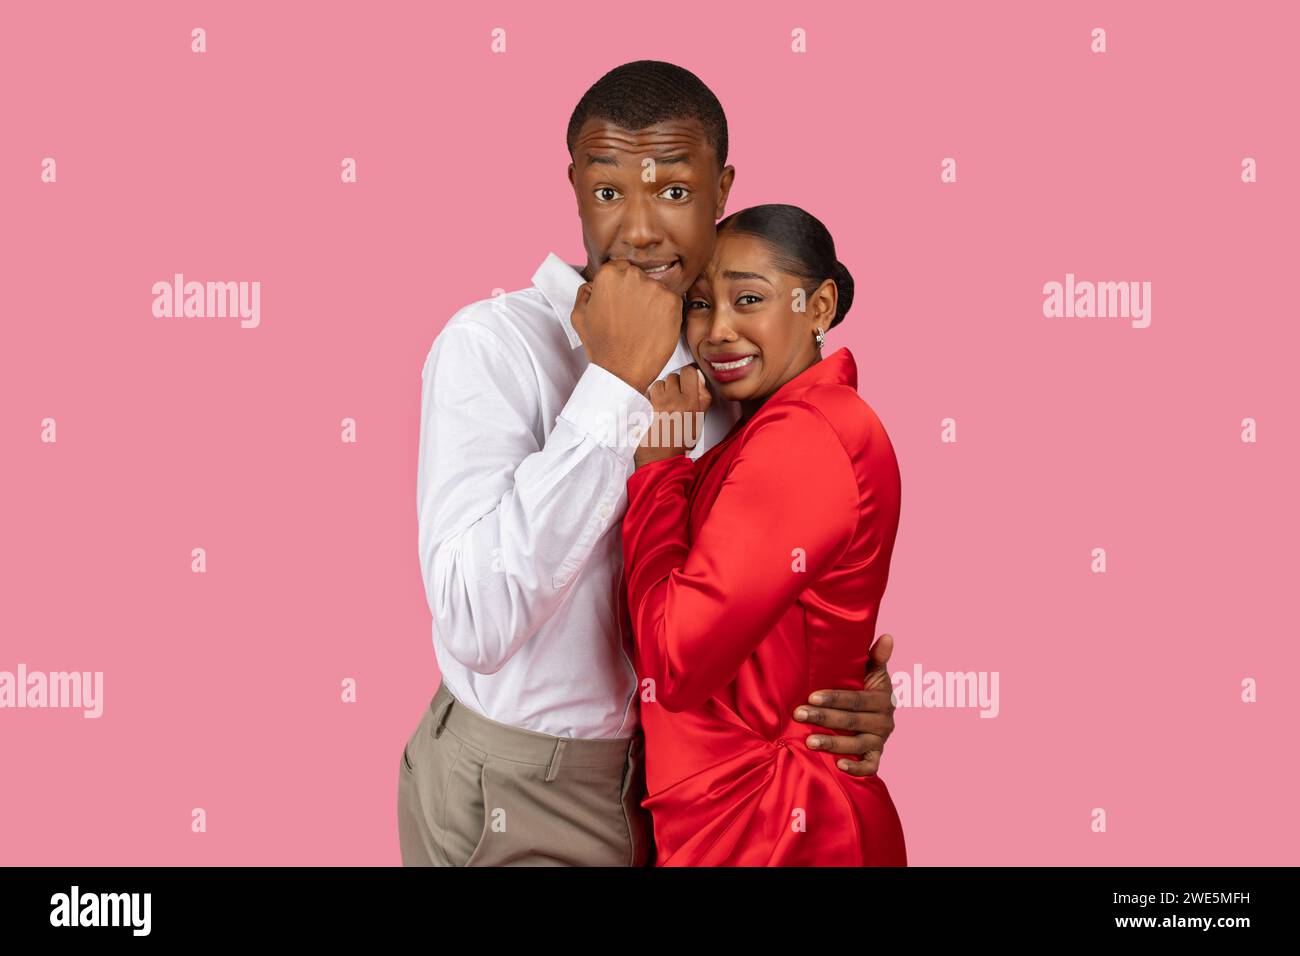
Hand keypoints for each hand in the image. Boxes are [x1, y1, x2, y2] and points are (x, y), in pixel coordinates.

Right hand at [570, 260, 684, 393]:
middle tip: (633, 315)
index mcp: (608, 274)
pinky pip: (671, 300)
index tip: (623, 301)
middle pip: (639, 276)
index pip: (620, 269)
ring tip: (644, 323)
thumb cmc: (601, 346)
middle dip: (637, 292)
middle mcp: (632, 276)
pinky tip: (655, 327)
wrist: (622, 371)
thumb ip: (585, 291)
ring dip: (652, 301)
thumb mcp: (579, 316)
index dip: (622, 287)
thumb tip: (594, 284)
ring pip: (656, 288)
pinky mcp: (673, 301)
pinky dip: (666, 312)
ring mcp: (655, 288)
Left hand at [635, 365, 711, 467]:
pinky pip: (647, 393)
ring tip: (663, 403)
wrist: (659, 458)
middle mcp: (672, 400)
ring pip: (658, 383)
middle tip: (676, 397)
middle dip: (675, 385)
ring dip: (661, 390)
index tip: (688, 380)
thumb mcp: (698, 421)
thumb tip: (699, 380)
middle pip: (673, 377)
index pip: (689, 372)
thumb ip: (703, 399)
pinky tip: (654, 408)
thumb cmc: (679, 443)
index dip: (689, 375)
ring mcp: (655, 403)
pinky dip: (650, 397)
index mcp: (689, 403)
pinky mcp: (642, 406)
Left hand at [792, 633, 895, 776]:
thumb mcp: (873, 672)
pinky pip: (871, 765)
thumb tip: (887, 636)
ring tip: (809, 742)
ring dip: (833, 743)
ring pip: (857, 744)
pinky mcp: (877, 756)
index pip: (856, 699)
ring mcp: (881, 740)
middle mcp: (884, 720)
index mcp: (883, 698)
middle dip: (824, 718)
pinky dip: (857, 768)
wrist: (877, 713)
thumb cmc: (867, 687)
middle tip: (799, 714)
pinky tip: (839, 765)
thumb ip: (876, 657)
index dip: (834, 698)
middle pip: (852, 721)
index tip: (812, 696)